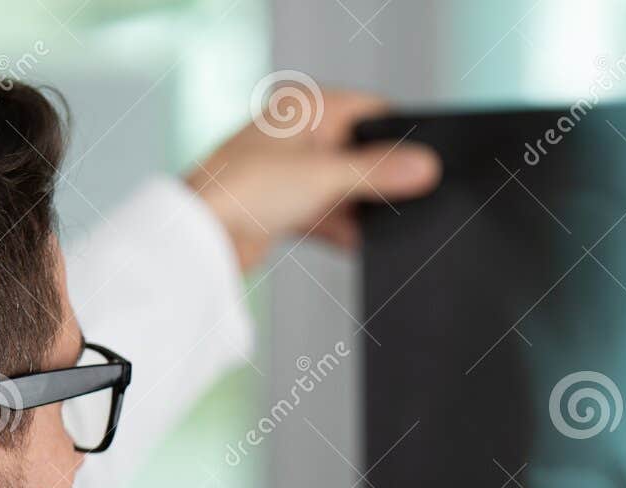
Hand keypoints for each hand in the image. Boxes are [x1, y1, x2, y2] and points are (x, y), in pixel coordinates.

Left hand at [186, 87, 440, 270]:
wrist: (199, 238)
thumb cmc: (244, 189)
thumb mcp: (326, 177)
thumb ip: (379, 173)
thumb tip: (425, 167)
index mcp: (308, 106)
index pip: (373, 111)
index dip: (400, 138)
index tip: (424, 165)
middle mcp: (301, 133)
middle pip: (362, 154)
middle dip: (380, 182)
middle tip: (402, 203)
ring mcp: (293, 170)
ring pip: (345, 188)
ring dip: (358, 210)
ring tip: (374, 228)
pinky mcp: (285, 205)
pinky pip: (327, 214)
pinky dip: (341, 229)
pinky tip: (355, 243)